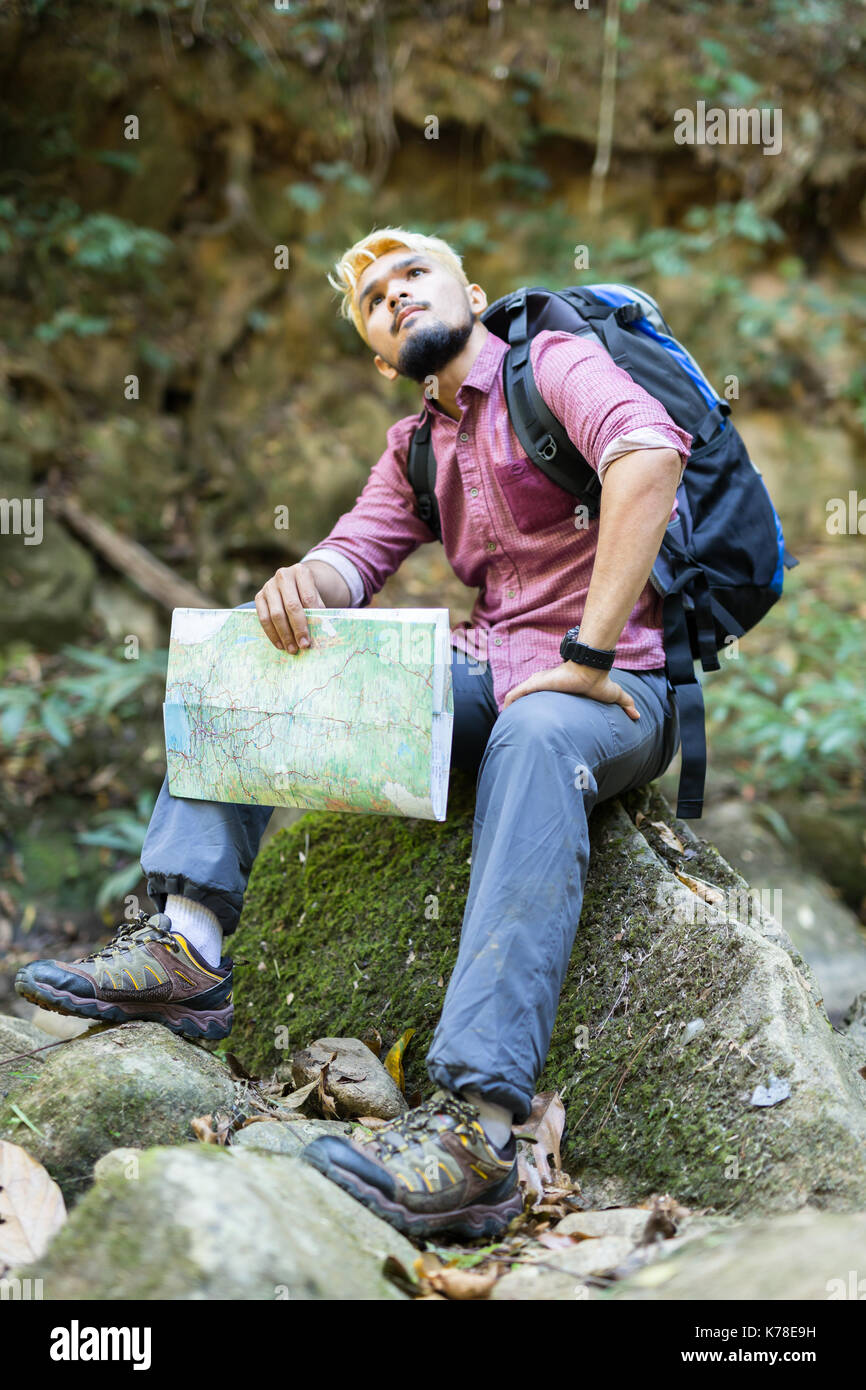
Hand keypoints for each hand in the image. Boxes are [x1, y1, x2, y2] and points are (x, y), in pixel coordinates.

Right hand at [254, 563, 324, 653]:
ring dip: (285, 634)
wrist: (293, 582)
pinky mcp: (259, 596)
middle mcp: (283, 576)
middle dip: (298, 629)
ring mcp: (269, 586)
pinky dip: (272, 633)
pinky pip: (263, 618)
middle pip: (291, 606)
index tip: (314, 635)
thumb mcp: (317, 596)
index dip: (312, 618)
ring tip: (292, 649)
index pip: (308, 597)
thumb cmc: (308, 593)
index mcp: (301, 572)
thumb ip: (318, 610)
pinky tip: (280, 644)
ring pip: (276, 614)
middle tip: (303, 645)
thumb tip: (321, 633)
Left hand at [502, 661, 639, 720]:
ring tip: (505, 719)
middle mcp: (548, 686)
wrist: (590, 672)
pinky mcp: (536, 683)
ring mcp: (541, 683)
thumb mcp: (613, 696)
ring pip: (521, 696)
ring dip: (513, 706)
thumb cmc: (599, 681)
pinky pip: (518, 693)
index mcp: (560, 690)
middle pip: (530, 698)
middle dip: (522, 709)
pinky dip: (510, 701)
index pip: (546, 699)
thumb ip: (625, 704)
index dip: (538, 708)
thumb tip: (638, 715)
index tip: (534, 721)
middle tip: (516, 723)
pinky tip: (504, 710)